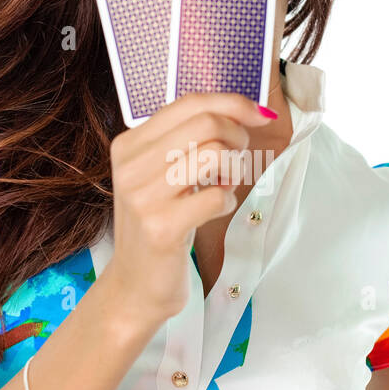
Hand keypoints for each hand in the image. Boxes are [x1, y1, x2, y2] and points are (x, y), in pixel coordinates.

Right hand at [106, 91, 271, 322]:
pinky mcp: (161, 227)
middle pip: (206, 122)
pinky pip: (217, 196)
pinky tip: (216, 209)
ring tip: (225, 185)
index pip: (189, 103)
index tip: (259, 114)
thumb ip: (186, 142)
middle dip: (238, 136)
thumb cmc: (157, 225)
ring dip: (234, 169)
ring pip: (214, 154)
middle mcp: (131, 165)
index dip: (233, 103)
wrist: (134, 286)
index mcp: (129, 145)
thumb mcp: (159, 176)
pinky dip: (228, 200)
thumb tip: (240, 110)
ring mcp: (143, 197)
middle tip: (238, 159)